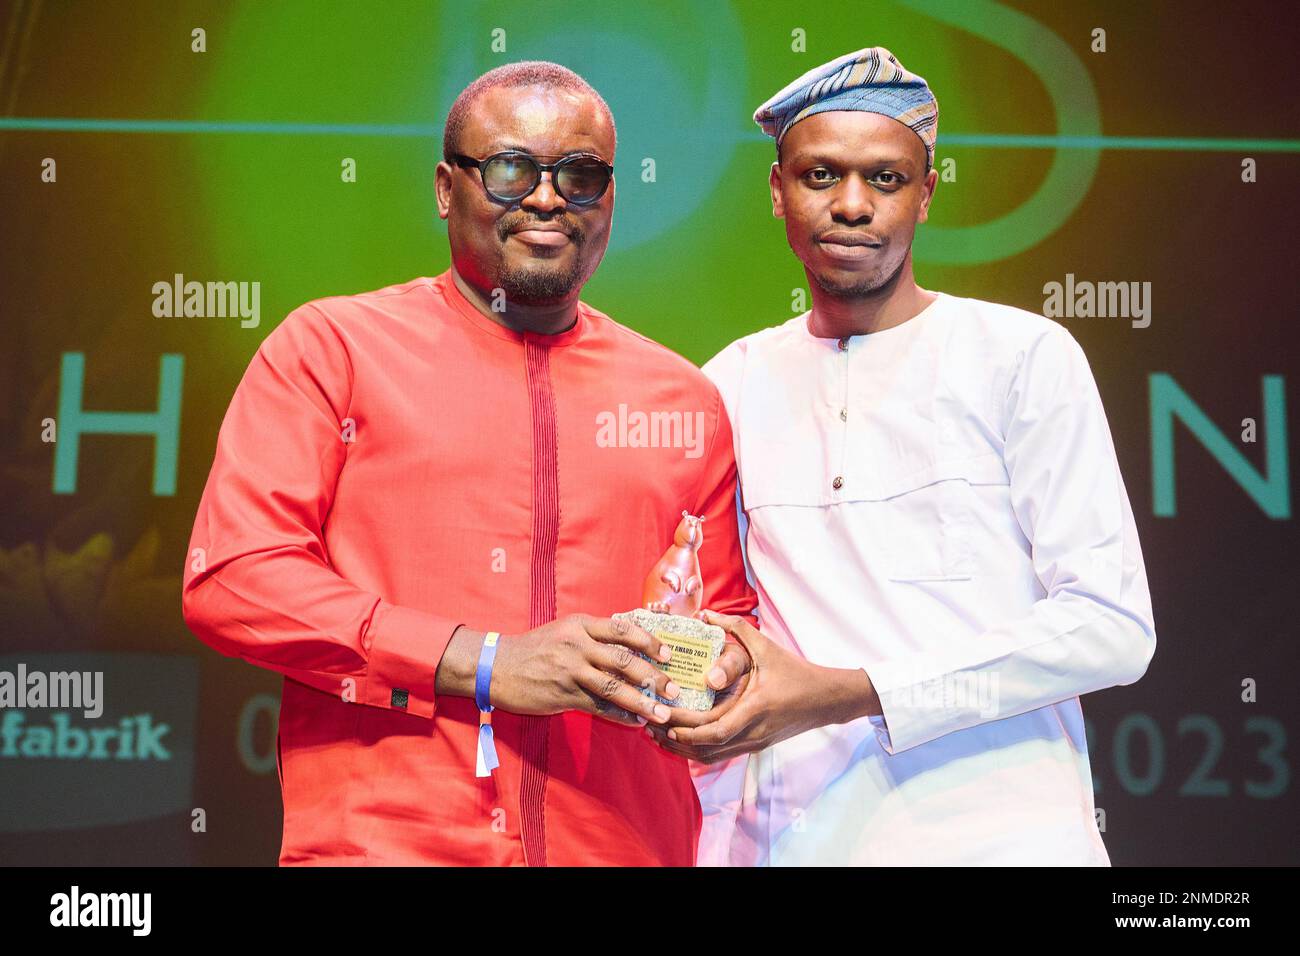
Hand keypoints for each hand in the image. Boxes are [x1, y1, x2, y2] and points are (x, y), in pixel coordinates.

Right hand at [487, 615, 680, 726]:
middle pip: (624, 660)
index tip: (668, 654)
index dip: (649, 642)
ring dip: (641, 701)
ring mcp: (570, 671)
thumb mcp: (564, 631)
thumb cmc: (534, 648)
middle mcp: (578, 645)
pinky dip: (619, 715)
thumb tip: (630, 645)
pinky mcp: (563, 695)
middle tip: (674, 690)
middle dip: (653, 676)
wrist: (496, 667)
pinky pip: (597, 706)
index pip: (623, 629)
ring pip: (614, 687)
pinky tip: (634, 722)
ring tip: (660, 713)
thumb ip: (593, 636)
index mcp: (581, 625)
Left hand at [647, 610, 877, 762]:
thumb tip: (705, 614)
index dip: (685, 729)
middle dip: (674, 739)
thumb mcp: (766, 647)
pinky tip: (681, 737)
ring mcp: (754, 742)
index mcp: (755, 709)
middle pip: (706, 749)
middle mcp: (753, 732)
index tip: (663, 717)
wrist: (826, 700)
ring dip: (683, 749)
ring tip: (658, 733)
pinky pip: (720, 754)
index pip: (714, 730)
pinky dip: (697, 750)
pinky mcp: (755, 745)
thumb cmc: (796, 672)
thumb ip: (736, 629)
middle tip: (649, 723)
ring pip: (711, 757)